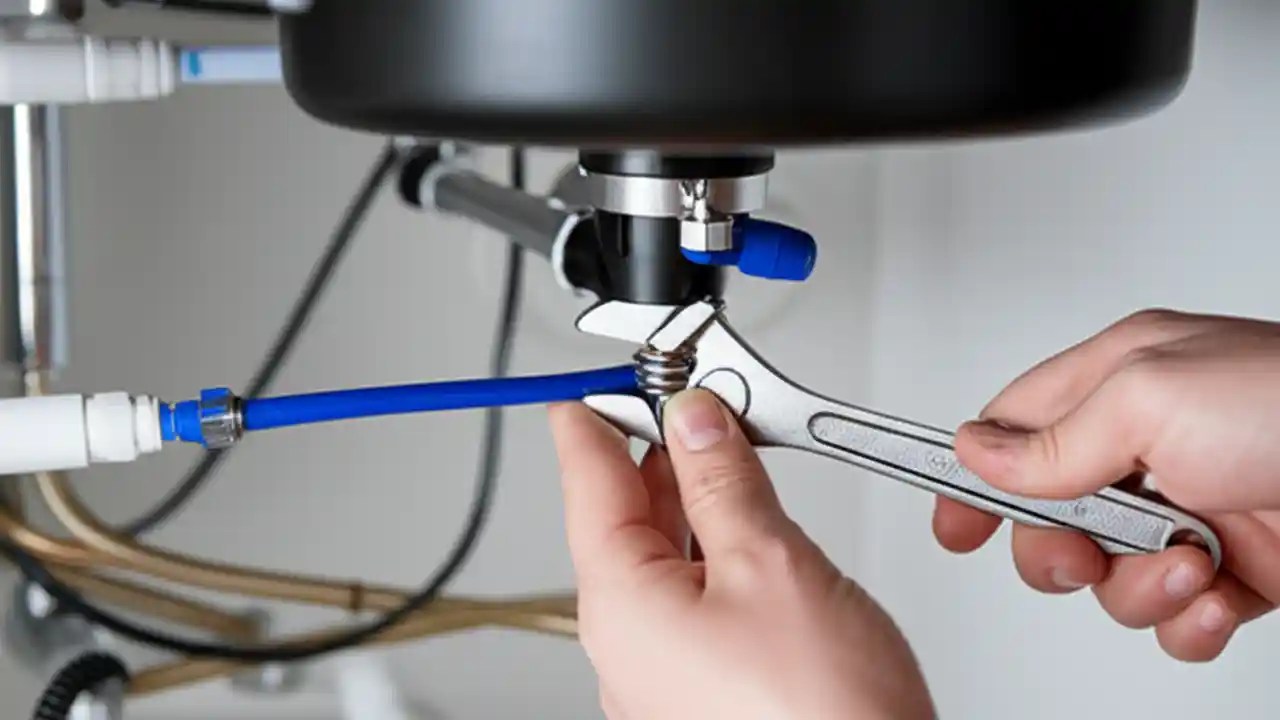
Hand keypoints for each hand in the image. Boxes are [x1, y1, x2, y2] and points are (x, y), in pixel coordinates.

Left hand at [550, 389, 933, 719]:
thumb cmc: (820, 716)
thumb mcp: (771, 564)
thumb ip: (724, 482)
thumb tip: (697, 423)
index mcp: (619, 603)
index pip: (587, 482)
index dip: (594, 418)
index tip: (597, 379)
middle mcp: (625, 643)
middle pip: (622, 517)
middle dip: (654, 450)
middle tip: (686, 397)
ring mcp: (662, 671)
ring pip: (660, 557)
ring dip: (689, 497)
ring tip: (721, 446)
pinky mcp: (702, 686)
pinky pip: (689, 598)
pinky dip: (710, 548)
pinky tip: (740, 521)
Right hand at [937, 309, 1279, 660]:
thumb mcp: (1153, 400)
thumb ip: (1054, 437)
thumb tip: (978, 454)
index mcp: (1120, 381)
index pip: (1012, 428)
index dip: (972, 476)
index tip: (951, 525)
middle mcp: (1150, 446)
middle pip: (1048, 518)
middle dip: (1058, 551)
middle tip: (1085, 552)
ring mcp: (1190, 511)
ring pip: (1107, 577)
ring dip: (1137, 589)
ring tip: (1189, 568)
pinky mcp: (1234, 571)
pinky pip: (1171, 619)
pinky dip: (1189, 622)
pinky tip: (1222, 598)